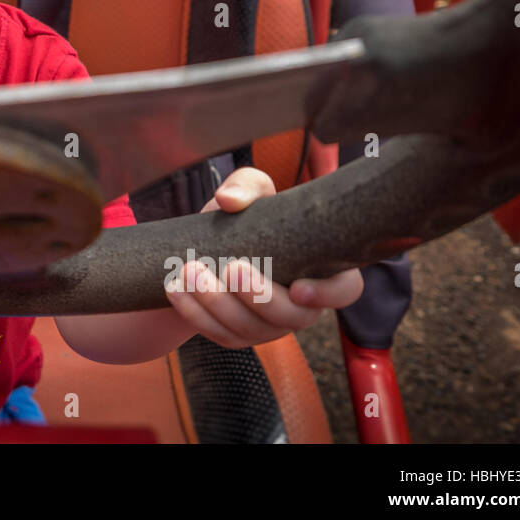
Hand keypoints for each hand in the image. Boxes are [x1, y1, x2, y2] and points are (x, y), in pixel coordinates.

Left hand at [163, 167, 363, 348]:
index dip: (328, 294)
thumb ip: (246, 184)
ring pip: (250, 330)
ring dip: (217, 304)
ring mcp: (269, 326)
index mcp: (319, 269)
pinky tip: (175, 287)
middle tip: (232, 266)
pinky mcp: (237, 335)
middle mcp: (301, 306)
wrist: (206, 245)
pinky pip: (220, 334)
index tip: (298, 286)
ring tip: (190, 271)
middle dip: (260, 296)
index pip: (344, 291)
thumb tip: (230, 200)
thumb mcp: (248, 189)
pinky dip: (194, 313)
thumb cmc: (244, 216)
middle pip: (291, 317)